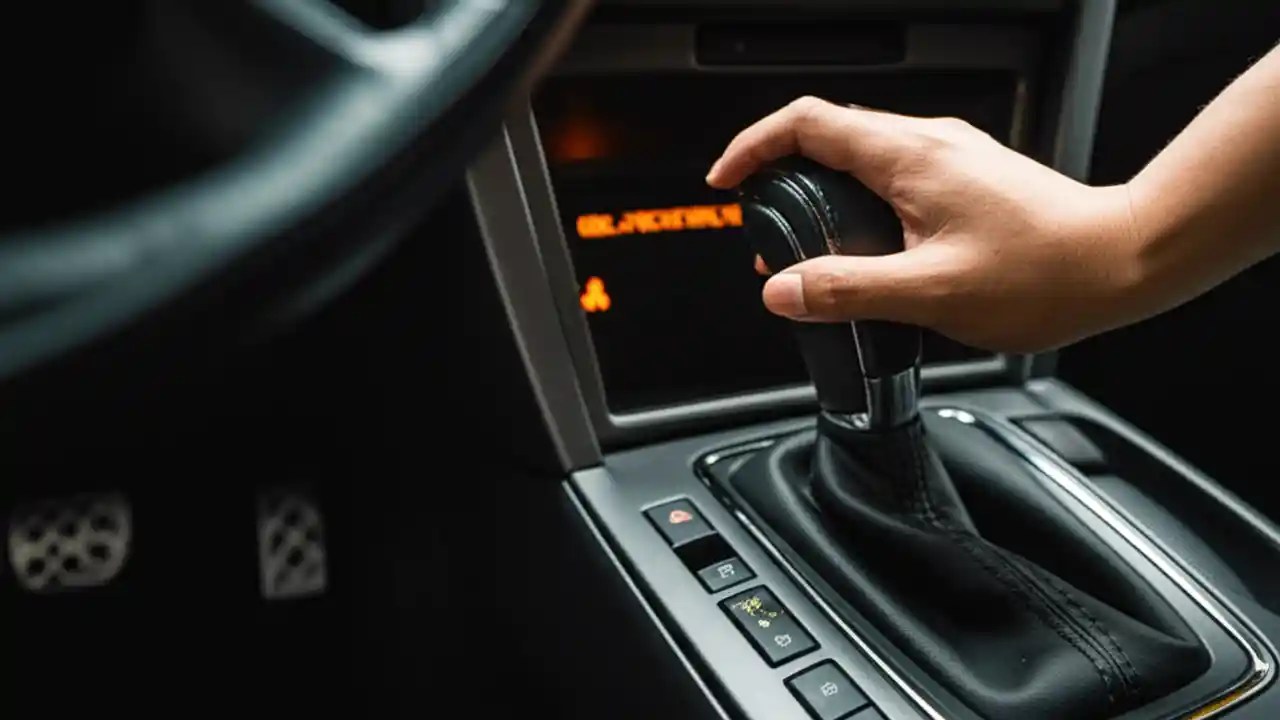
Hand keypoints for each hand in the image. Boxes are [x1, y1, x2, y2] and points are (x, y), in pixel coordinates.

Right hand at [706, 96, 1142, 353]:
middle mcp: (928, 143)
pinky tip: (868, 254)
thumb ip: (846, 291)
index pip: (806, 124)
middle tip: (764, 232)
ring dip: (822, 196)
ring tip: (809, 252)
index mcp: (908, 157)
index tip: (726, 183)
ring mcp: (950, 158)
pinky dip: (860, 206)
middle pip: (828, 138)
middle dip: (781, 179)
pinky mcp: (967, 178)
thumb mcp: (929, 294)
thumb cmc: (1044, 273)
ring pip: (861, 160)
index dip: (753, 147)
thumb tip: (781, 290)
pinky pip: (893, 178)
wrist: (1124, 262)